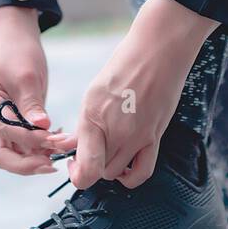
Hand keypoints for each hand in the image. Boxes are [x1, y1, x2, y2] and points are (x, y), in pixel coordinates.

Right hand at [0, 7, 74, 174]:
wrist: (16, 41)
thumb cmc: (19, 53)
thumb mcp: (27, 76)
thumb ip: (32, 104)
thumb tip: (43, 129)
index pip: (4, 131)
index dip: (29, 139)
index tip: (55, 140)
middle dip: (25, 163)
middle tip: (52, 165)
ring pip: (10, 154)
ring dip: (34, 158)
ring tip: (60, 151)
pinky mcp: (9, 126)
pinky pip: (20, 146)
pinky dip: (37, 148)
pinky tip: (57, 141)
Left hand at [69, 0, 218, 190]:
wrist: (157, 51)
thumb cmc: (125, 66)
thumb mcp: (94, 92)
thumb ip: (84, 124)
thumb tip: (70, 146)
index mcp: (93, 117)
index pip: (85, 169)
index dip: (76, 174)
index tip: (74, 164)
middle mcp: (115, 131)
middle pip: (98, 172)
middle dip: (91, 165)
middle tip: (91, 151)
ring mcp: (137, 136)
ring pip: (117, 174)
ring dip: (109, 168)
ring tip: (109, 152)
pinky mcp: (155, 136)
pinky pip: (143, 172)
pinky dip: (132, 177)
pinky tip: (127, 165)